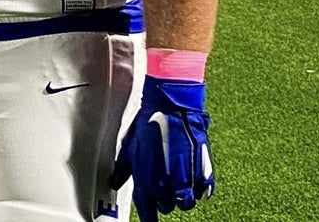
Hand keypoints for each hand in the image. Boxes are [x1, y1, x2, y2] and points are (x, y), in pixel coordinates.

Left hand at [112, 77, 214, 221]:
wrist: (172, 108)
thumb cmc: (149, 125)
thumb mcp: (129, 148)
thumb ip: (123, 169)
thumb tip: (115, 182)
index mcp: (145, 182)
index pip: (148, 213)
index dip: (150, 218)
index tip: (151, 221)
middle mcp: (165, 186)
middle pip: (167, 207)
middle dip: (165, 199)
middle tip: (164, 185)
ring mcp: (186, 180)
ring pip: (186, 203)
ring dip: (182, 196)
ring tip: (180, 183)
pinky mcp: (203, 172)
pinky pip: (203, 192)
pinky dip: (199, 189)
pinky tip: (194, 179)